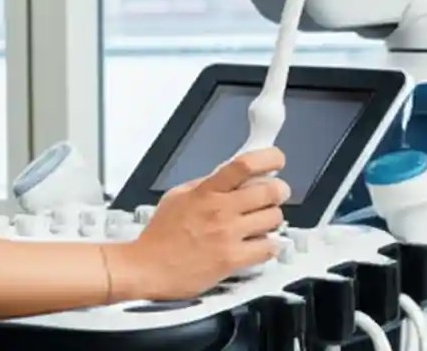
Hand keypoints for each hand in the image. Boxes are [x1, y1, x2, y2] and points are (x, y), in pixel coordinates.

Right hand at [113, 147, 289, 300]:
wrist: (148, 268)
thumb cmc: (159, 237)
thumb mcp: (176, 197)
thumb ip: (204, 185)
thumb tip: (228, 176)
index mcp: (204, 192)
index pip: (243, 165)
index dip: (268, 158)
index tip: (276, 159)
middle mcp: (219, 211)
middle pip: (269, 191)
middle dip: (278, 190)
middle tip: (275, 193)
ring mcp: (228, 235)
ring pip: (274, 218)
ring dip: (271, 219)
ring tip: (260, 222)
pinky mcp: (233, 259)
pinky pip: (269, 247)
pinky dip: (269, 245)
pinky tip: (257, 244)